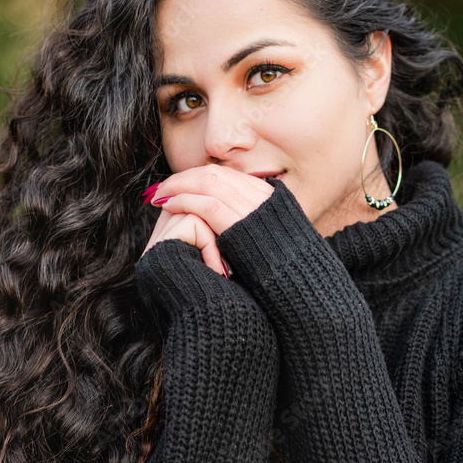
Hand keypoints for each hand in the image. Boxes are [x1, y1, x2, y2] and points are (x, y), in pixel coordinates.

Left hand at [140, 166, 276, 276]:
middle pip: (216, 174)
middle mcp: (264, 197)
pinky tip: (169, 205)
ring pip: (208, 183)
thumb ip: (253, 225)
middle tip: (163, 187)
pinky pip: (207, 204)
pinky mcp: (242, 225)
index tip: (181, 185)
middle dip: (185, 178)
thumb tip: (230, 223)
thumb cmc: (284, 275)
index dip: (200, 177)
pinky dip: (185, 201)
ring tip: (160, 194)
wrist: (303, 288)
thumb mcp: (272, 241)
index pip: (228, 176)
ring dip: (179, 186)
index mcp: (272, 198)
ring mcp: (254, 209)